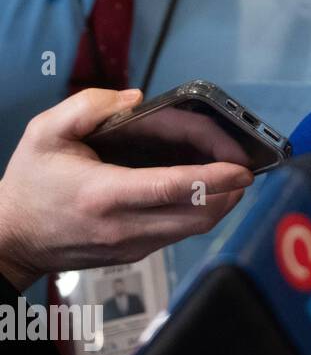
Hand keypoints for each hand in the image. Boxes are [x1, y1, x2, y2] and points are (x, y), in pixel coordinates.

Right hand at [0, 88, 253, 289]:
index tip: (243, 167)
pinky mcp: (136, 254)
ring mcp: (133, 246)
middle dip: (232, 190)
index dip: (215, 177)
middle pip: (199, 214)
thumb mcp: (45, 133)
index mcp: (104, 194)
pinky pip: (180, 233)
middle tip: (244, 165)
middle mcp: (124, 226)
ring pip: (195, 227)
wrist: (9, 239)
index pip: (174, 187)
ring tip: (231, 174)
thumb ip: (89, 106)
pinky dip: (200, 211)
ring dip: (222, 202)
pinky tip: (204, 189)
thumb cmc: (30, 183)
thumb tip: (136, 99)